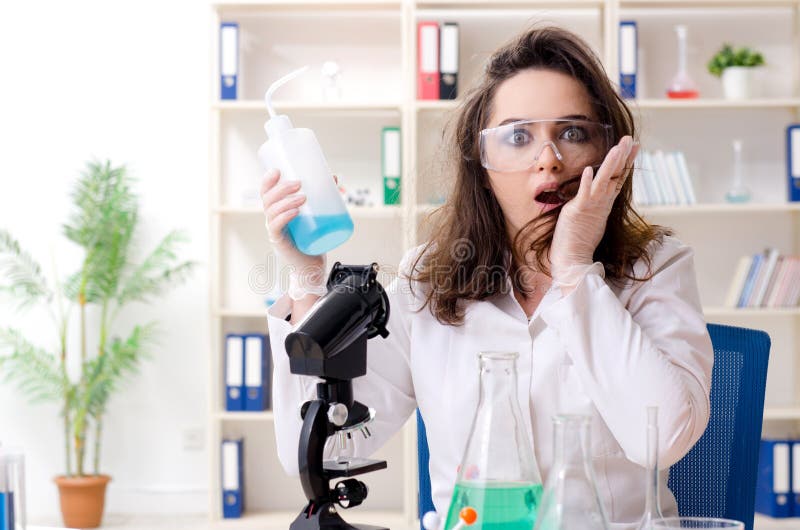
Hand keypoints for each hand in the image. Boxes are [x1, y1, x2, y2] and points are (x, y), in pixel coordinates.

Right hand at [261, 169, 325, 297]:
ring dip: (286, 201)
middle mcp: (272, 219)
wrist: (311, 265)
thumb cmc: (312, 238)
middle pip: (268, 199)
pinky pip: (276, 228)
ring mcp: (274, 231)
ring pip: (272, 211)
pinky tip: (295, 212)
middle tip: (299, 183)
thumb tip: (333, 177)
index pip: (266, 192)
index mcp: (276, 210)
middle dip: (282, 188)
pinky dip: (284, 218)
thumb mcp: (316, 214)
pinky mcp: (280, 243)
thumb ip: (323, 196)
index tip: (277, 170)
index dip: (267, 180)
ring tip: (303, 197)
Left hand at [549, 136, 638, 290]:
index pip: (619, 177)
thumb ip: (595, 202)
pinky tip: (589, 169)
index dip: (627, 161)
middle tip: (630, 139)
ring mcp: (590, 206)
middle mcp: (601, 202)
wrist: (572, 258)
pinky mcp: (578, 210)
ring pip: (603, 180)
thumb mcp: (590, 215)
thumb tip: (600, 190)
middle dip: (623, 156)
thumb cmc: (579, 239)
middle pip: (615, 175)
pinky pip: (584, 194)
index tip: (634, 146)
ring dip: (610, 163)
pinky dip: (587, 182)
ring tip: (618, 147)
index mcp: (604, 202)